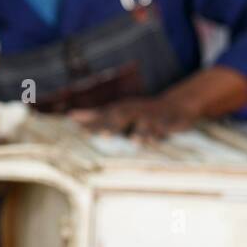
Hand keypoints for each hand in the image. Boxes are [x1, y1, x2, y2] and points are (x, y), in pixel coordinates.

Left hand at [68, 94, 197, 140]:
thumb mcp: (117, 110)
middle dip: (115, 126)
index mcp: (123, 110)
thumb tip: (71, 116)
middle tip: (105, 136)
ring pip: (147, 124)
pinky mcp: (172, 121)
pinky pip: (168, 127)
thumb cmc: (138, 111)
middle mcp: (137, 112)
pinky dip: (164, 132)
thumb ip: (95, 115)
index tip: (83, 134)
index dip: (95, 125)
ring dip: (142, 131)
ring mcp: (154, 116)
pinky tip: (158, 141)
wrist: (175, 105)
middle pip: (124, 118)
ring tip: (136, 141)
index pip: (105, 117)